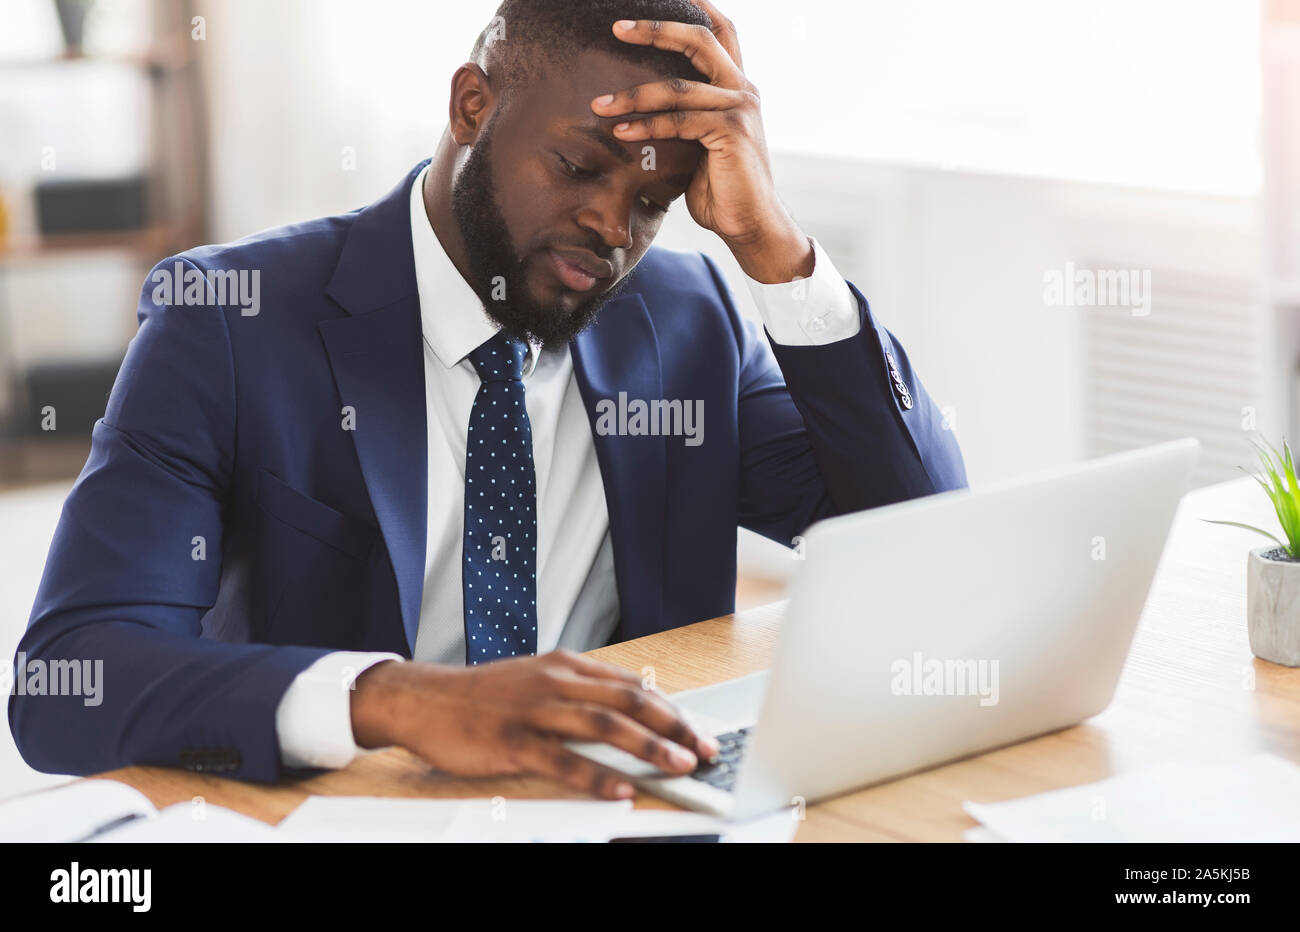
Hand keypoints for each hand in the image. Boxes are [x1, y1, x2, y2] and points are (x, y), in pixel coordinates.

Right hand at [350, 652, 719, 799]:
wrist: (424, 699)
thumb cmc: (483, 695)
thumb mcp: (537, 680)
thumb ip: (579, 691)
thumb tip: (628, 710)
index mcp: (566, 665)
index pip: (632, 683)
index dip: (671, 709)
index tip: (698, 730)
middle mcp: (556, 681)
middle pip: (629, 700)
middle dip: (674, 726)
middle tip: (705, 749)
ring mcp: (535, 709)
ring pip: (604, 725)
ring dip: (648, 747)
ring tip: (678, 765)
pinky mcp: (513, 740)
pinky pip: (562, 760)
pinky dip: (596, 776)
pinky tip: (621, 789)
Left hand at [592, 0, 812, 283]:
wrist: (750, 223)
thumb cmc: (721, 187)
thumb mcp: (699, 143)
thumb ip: (682, 117)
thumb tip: (640, 108)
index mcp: (737, 86)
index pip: (719, 32)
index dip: (699, 6)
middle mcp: (742, 89)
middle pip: (700, 40)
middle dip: (656, 29)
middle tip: (617, 26)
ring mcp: (740, 108)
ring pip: (678, 87)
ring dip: (633, 94)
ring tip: (599, 103)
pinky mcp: (732, 132)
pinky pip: (680, 121)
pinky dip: (647, 125)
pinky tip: (622, 130)